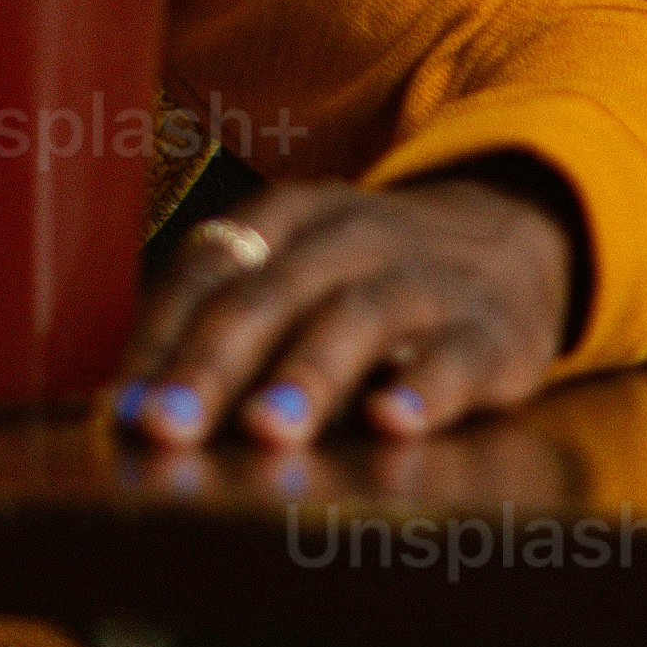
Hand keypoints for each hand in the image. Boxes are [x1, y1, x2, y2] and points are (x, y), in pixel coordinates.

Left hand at [113, 167, 591, 449]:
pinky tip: (393, 421)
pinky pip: (459, 356)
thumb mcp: (299, 271)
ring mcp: (428, 282)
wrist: (521, 238)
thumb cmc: (371, 280)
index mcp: (292, 218)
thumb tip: (130, 410)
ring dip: (308, 373)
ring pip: (360, 317)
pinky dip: (426, 388)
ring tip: (267, 429)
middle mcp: (356, 237)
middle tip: (168, 424)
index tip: (125, 405)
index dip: (162, 334)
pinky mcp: (494, 334)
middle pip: (273, 293)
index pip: (211, 266)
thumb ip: (222, 326)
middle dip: (214, 363)